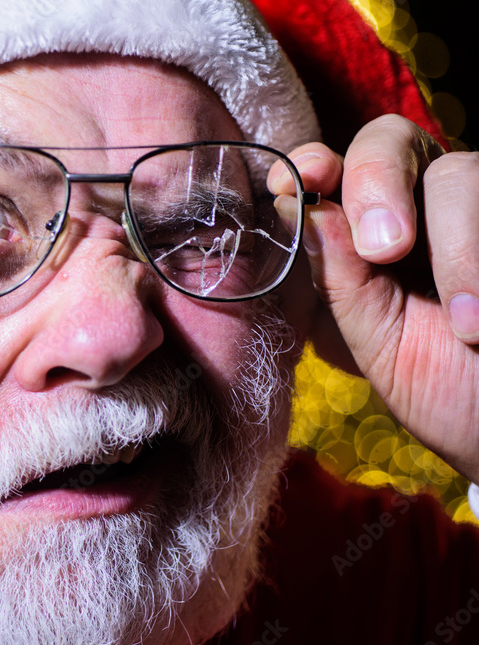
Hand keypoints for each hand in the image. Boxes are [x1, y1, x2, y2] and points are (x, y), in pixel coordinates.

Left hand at [271, 114, 478, 482]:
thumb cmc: (444, 388)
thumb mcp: (375, 341)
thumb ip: (337, 279)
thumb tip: (298, 207)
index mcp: (371, 230)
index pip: (335, 167)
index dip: (313, 162)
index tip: (301, 180)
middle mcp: (426, 205)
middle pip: (390, 141)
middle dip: (375, 184)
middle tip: (385, 250)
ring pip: (459, 172)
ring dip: (456, 247)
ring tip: (464, 325)